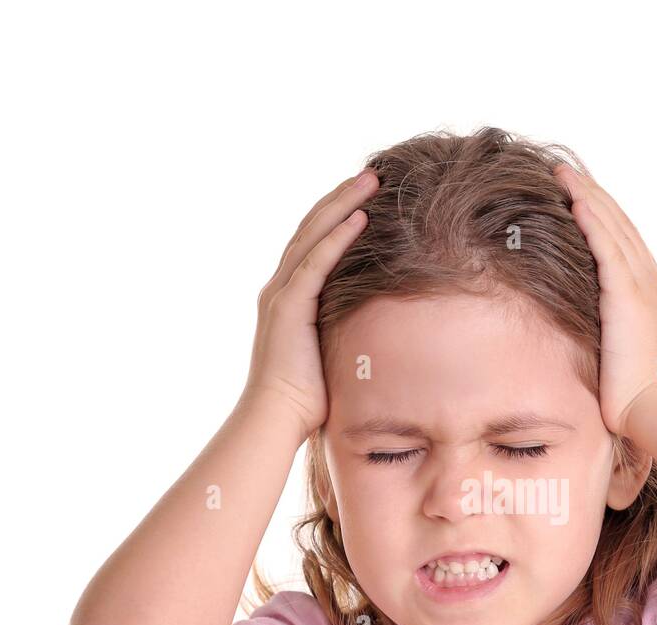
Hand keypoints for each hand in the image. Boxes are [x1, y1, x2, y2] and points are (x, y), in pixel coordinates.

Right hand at [243, 168, 379, 436]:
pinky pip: (315, 263)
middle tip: (373, 174)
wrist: (276, 418)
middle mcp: (280, 287)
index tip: (365, 196)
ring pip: (313, 235)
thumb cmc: (306, 398)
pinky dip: (337, 238)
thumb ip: (343, 329)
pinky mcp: (288, 307)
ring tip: (371, 182)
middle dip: (342, 198)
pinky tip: (359, 218)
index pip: (313, 243)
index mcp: (287, 296)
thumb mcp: (329, 352)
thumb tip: (380, 327)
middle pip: (312, 228)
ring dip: (343, 205)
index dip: (336, 215)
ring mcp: (281, 294)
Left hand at [554, 163, 656, 438]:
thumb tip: (589, 340)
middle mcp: (653, 285)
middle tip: (567, 172)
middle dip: (594, 196)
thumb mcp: (624, 360)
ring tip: (563, 175)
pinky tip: (576, 200)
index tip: (581, 195)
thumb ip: (611, 338)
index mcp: (652, 298)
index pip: (626, 246)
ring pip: (614, 230)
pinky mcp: (629, 299)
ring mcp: (644, 289)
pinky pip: (608, 250)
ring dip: (589, 197)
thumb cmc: (642, 402)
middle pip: (621, 228)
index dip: (604, 217)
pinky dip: (593, 223)